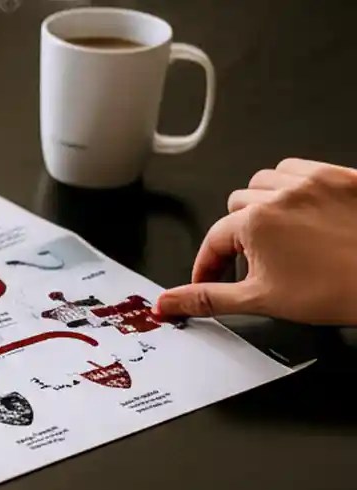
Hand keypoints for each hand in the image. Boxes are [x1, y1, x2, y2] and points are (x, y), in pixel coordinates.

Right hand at [157, 158, 356, 323]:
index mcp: (256, 223)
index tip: (210, 281)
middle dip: (238, 234)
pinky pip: (301, 168)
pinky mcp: (343, 177)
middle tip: (251, 263)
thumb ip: (207, 299)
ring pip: (266, 180)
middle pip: (237, 205)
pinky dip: (294, 186)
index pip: (212, 239)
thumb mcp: (261, 300)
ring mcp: (314, 182)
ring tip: (277, 235)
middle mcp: (282, 194)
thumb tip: (168, 304)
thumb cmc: (338, 290)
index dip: (207, 266)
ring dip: (263, 203)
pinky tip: (303, 212)